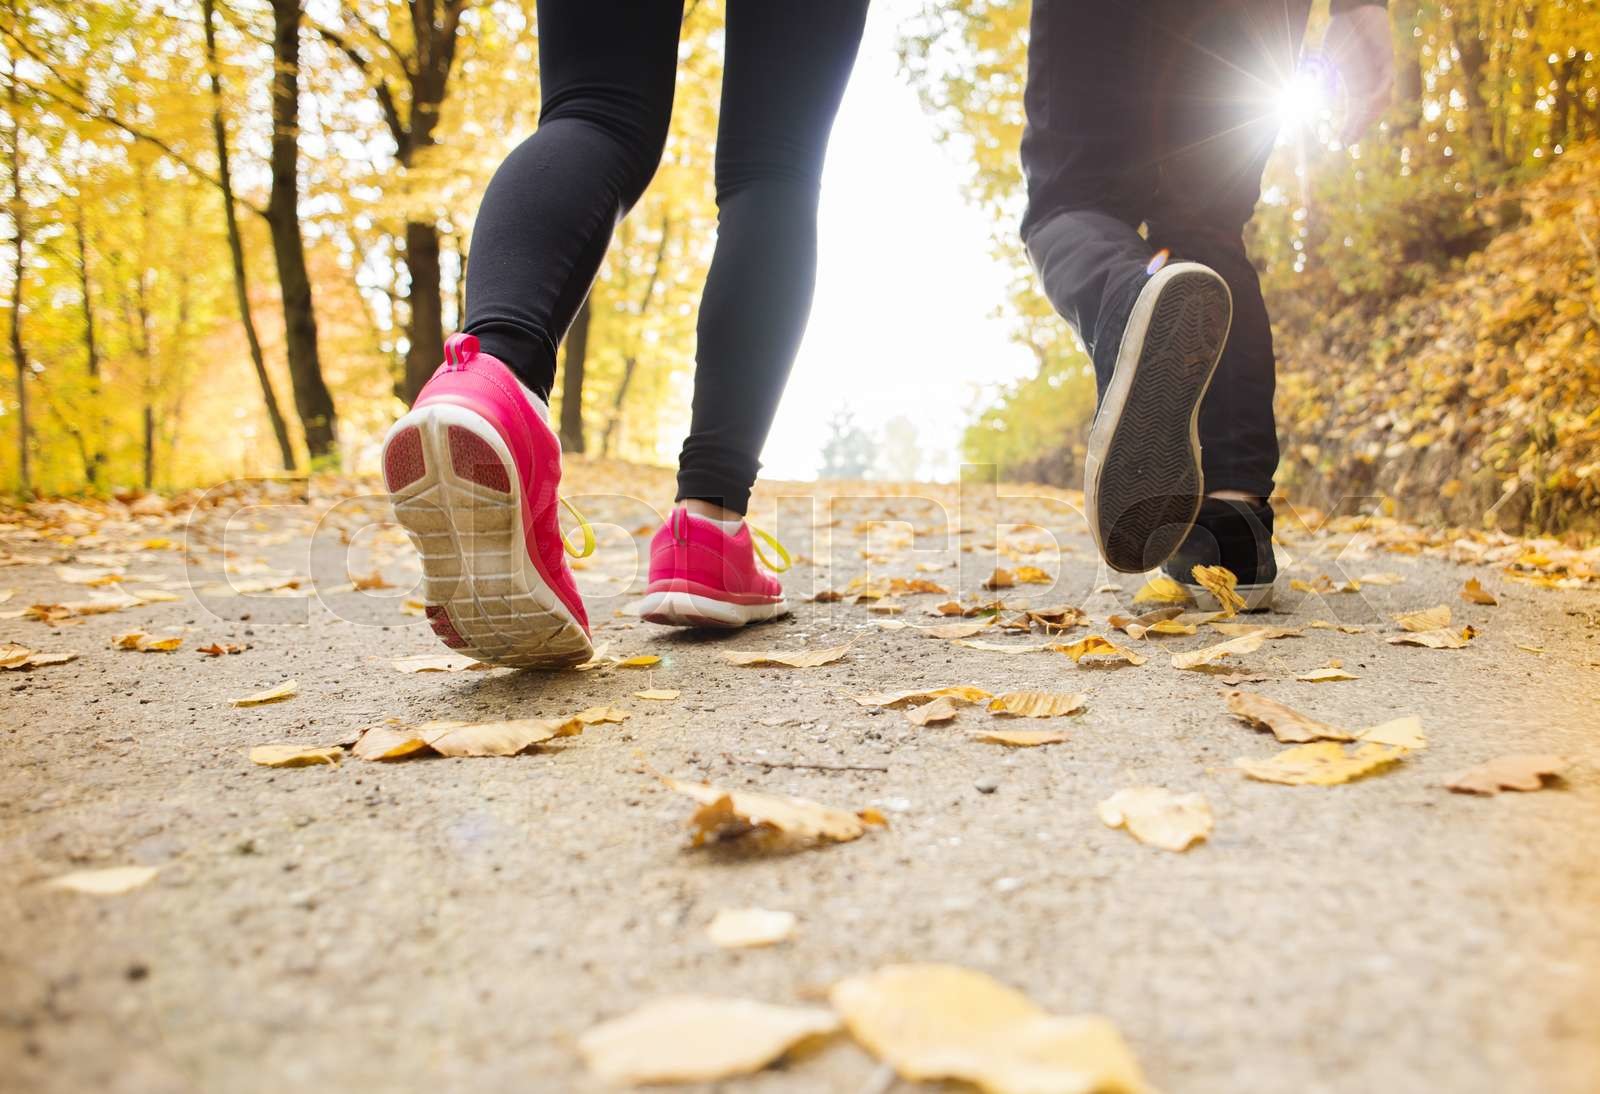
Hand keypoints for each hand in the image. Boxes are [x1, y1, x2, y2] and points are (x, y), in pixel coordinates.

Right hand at [1325, 4, 1394, 142]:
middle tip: (1347, 141)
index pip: (1355, 113)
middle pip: (1368, 112)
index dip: (1350, 128)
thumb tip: (1316, 100)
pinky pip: (1386, 80)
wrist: (1355, 12)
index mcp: (1356, 85)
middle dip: (1357, 127)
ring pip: (1380, 100)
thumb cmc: (1341, 34)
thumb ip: (1324, 81)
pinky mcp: (1387, 60)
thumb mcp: (1328, 62)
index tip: (1341, 143)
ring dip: (1367, 115)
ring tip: (1355, 128)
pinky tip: (1369, 102)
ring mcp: (1380, 72)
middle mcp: (1371, 82)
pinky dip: (1378, 93)